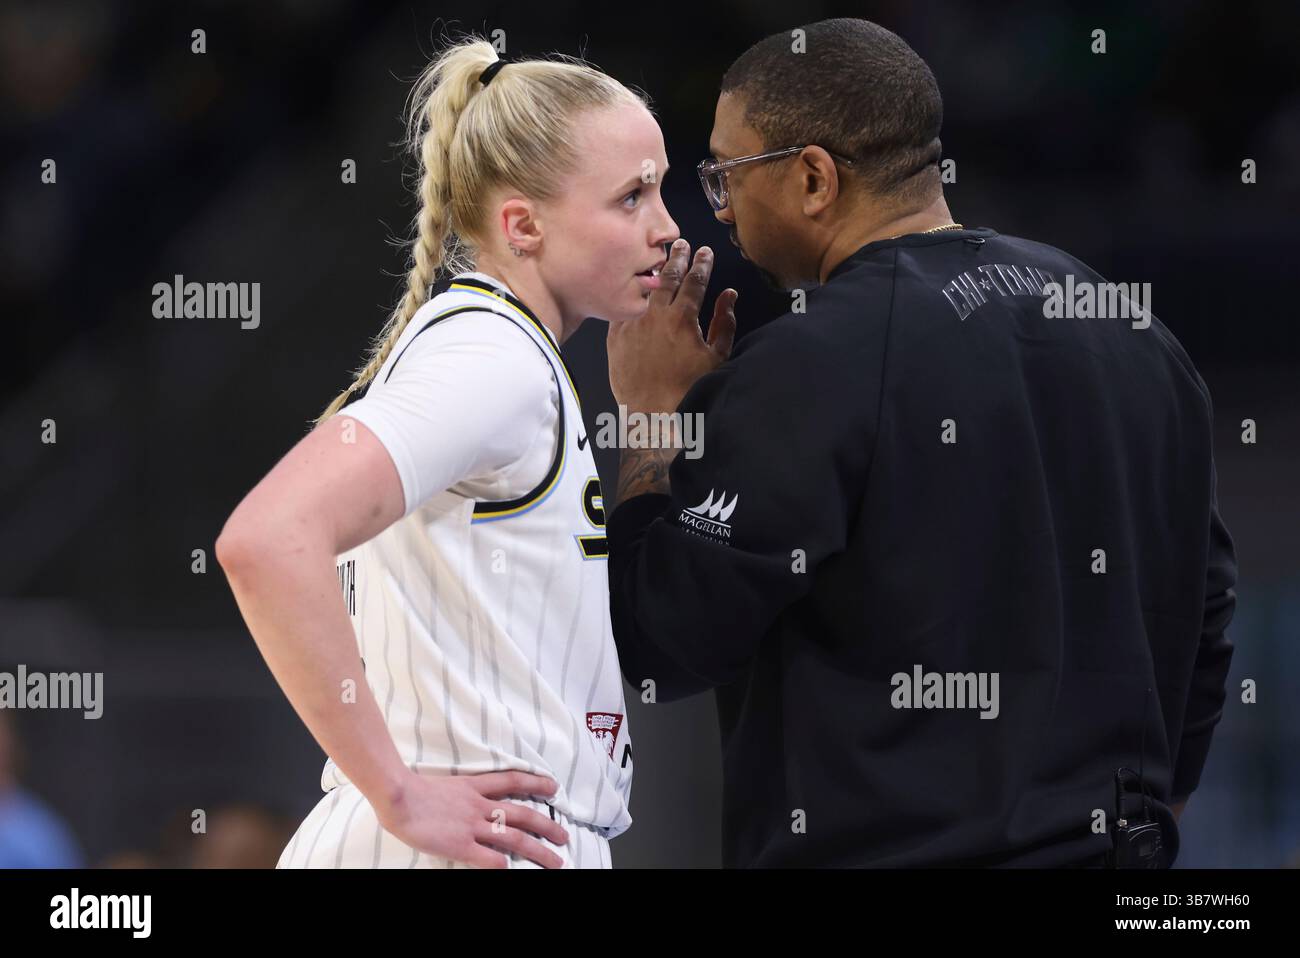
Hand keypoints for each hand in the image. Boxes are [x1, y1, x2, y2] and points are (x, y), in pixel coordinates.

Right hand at [374, 769, 570, 867]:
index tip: (553, 787)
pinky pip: (488, 858)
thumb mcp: (443, 783)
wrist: (398, 795)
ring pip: (514, 837)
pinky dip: (502, 864)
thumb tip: (464, 800)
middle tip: (564, 835)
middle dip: (547, 825)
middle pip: (522, 813)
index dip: (535, 783)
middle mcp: (479, 806)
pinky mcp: (461, 845)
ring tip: (556, 860)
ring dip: (538, 850)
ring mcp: (472, 825)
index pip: (512, 781)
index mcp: (474, 787)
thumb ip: (459, 793)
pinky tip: (512, 870)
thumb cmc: (411, 788)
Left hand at [608, 238, 737, 416]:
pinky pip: (625, 310)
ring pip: (644, 291)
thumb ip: (724, 321)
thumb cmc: (688, 390)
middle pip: (667, 276)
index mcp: (682, 317)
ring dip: (653, 275)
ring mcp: (633, 324)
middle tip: (681, 245)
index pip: (695, 280)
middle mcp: (655, 315)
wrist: (653, 414)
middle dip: (677, 257)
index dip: (702, 263)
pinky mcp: (615, 337)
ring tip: (660, 264)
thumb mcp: (717, 355)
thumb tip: (729, 296)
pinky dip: (633, 300)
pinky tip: (637, 295)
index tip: (705, 252)